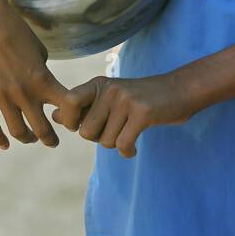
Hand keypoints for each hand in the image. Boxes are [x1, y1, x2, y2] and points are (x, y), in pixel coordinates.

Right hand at [0, 0, 68, 149]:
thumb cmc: (16, 30)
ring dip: (27, 138)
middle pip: (41, 127)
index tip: (73, 121)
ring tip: (32, 139)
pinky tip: (5, 145)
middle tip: (54, 142)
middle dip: (50, 138)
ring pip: (17, 131)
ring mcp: (2, 97)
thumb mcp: (39, 50)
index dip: (72, 118)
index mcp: (42, 79)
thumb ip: (43, 73)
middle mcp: (24, 93)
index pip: (65, 108)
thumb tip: (43, 88)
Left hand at [51, 72, 194, 157]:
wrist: (179, 90)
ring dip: (117, 143)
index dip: (70, 120)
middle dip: (99, 138)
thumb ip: (84, 106)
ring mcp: (126, 100)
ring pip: (106, 141)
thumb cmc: (140, 97)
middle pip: (86, 132)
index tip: (83, 125)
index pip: (68, 101)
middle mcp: (110, 89)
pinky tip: (134, 147)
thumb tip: (55, 115)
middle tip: (115, 130)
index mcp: (98, 84)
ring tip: (129, 132)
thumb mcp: (110, 96)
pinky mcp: (142, 113)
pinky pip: (123, 145)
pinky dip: (128, 151)